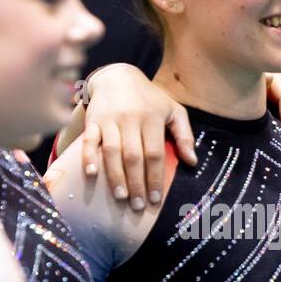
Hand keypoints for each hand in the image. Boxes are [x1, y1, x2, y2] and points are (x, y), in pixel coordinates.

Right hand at [80, 64, 195, 209]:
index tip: (156, 199)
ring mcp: (110, 120)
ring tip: (121, 198)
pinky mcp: (92, 120)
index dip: (155, 178)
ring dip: (116, 177)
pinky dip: (89, 157)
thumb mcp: (173, 110)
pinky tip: (91, 175)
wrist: (117, 76)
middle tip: (138, 205)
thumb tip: (192, 161)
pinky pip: (89, 140)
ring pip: (112, 152)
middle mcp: (131, 119)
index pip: (155, 153)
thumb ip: (184, 135)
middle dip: (137, 184)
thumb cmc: (149, 99)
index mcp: (152, 118)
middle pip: (134, 157)